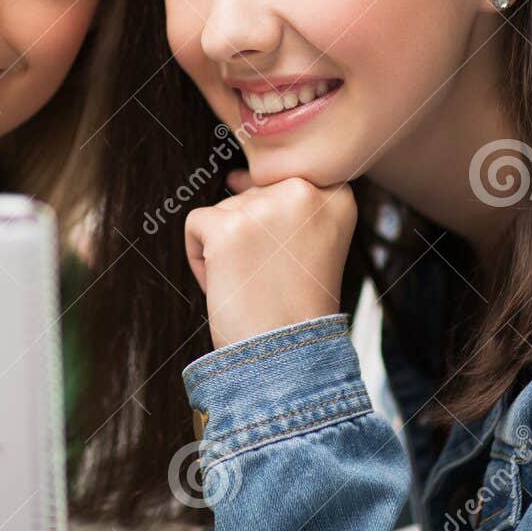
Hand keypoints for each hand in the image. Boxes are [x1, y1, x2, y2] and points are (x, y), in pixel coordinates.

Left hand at [184, 172, 356, 350]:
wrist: (290, 354)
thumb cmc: (297, 304)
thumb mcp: (312, 240)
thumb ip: (283, 202)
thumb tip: (235, 176)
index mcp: (336, 193)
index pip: (285, 185)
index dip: (278, 227)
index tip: (289, 260)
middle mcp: (303, 190)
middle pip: (252, 196)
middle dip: (251, 238)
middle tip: (273, 278)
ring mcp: (263, 206)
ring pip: (224, 211)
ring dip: (227, 249)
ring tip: (255, 284)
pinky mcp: (225, 225)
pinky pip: (195, 225)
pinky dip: (199, 258)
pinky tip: (229, 284)